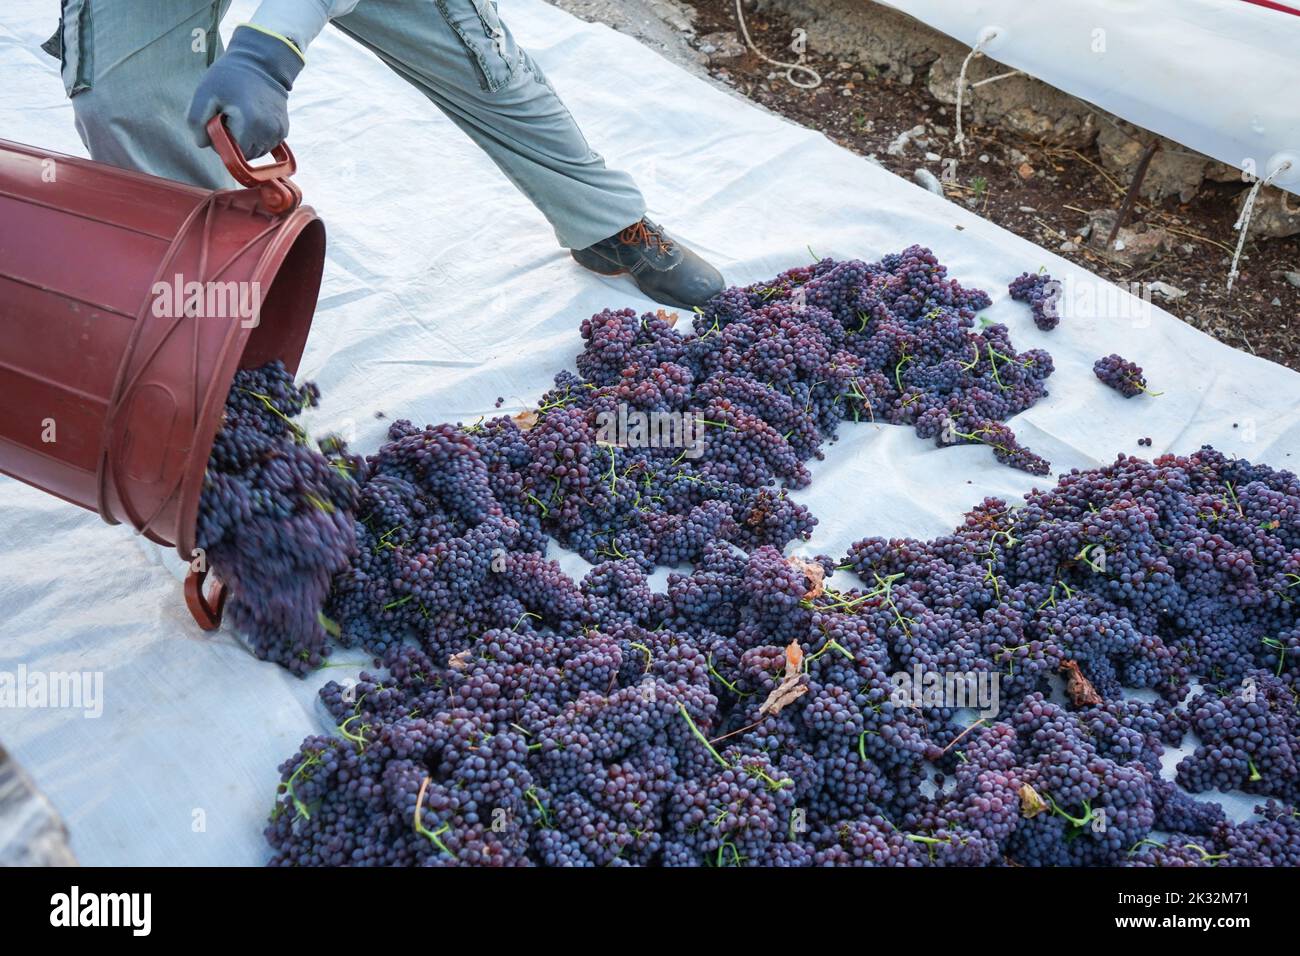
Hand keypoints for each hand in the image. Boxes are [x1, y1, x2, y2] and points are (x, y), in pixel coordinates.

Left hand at [187, 26, 304, 159]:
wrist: (260, 63)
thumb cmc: (229, 77)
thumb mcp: (203, 94)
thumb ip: (196, 122)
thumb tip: (203, 144)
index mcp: (249, 124)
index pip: (232, 154)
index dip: (221, 144)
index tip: (218, 123)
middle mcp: (268, 132)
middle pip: (246, 156)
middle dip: (234, 144)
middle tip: (228, 119)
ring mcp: (278, 132)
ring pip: (258, 152)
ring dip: (246, 142)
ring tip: (241, 119)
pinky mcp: (284, 130)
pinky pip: (267, 145)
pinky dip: (257, 138)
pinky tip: (252, 120)